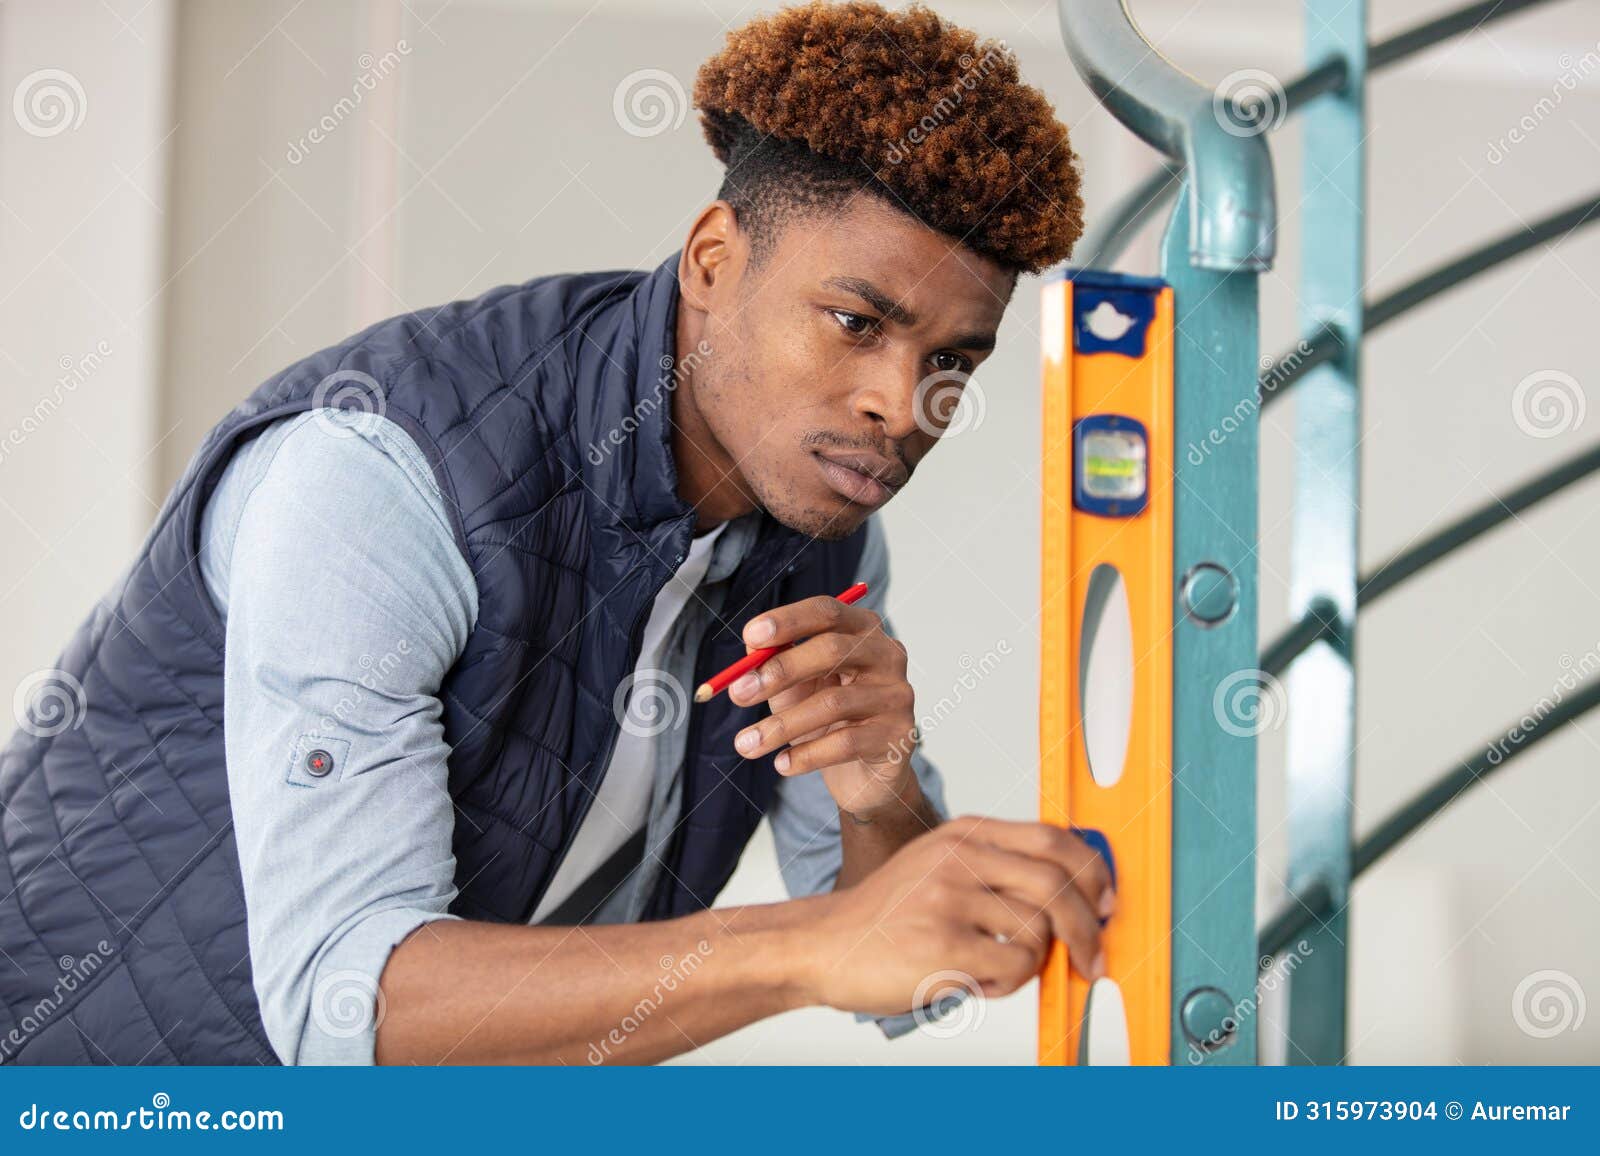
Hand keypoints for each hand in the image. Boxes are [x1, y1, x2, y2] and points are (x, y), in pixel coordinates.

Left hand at [728, 593, 919, 820]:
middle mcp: (886, 655)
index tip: (751, 636)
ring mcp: (896, 695)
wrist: (865, 774)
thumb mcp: (796, 685)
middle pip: (832, 650)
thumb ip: (775, 662)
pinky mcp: (898, 736)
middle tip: (738, 694)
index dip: (788, 620)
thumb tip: (751, 648)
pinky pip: (845, 743)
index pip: (827, 611)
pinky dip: (806, 755)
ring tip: (746, 744)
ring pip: (833, 703)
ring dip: (781, 725)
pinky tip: (782, 764)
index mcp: (860, 629)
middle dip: (779, 671)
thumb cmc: (827, 719)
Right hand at [797, 816, 1115, 1014]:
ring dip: (1031, 962)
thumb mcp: (940, 866)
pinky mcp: (943, 943)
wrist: (824, 944)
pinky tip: (974, 979)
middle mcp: (959, 856)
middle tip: (1093, 957)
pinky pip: (1014, 966)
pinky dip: (1007, 982)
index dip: (1093, 873)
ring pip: (1039, 931)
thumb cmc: (888, 916)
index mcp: (965, 834)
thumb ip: (997, 869)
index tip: (1105, 902)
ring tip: (995, 967)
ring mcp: (950, 898)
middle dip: (1089, 928)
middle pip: (1058, 883)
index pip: (1053, 839)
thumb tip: (1076, 895)